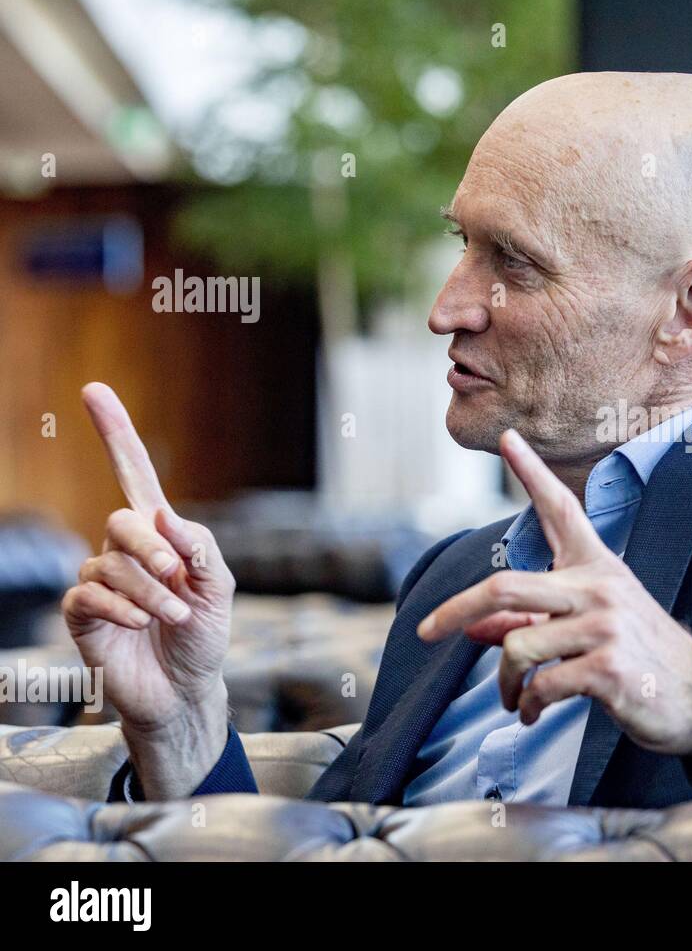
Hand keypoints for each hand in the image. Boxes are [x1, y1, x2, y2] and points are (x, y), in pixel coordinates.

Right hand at [61, 383, 233, 797]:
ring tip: (171, 618)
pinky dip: (121, 609)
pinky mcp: (82, 614)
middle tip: (177, 578)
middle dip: (152, 548)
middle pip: (121, 520)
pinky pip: (88, 594)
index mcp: (161, 535)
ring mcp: (100, 580)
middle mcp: (124, 551)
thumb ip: (201, 550)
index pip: (135, 474)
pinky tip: (140, 626)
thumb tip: (165, 517)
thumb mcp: (219, 589)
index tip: (94, 389)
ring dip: (149, 593)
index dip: (116, 433)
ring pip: (110, 564)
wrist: (186, 690)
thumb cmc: (204, 636)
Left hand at [418, 429, 691, 755]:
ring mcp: (605, 626)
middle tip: (427, 631)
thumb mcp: (586, 628)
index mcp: (597, 566)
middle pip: (506, 585)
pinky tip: (536, 712)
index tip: (508, 438)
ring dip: (505, 683)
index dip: (531, 472)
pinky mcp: (608, 668)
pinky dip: (529, 705)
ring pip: (517, 646)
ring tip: (516, 699)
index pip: (560, 510)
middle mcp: (599, 587)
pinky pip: (542, 685)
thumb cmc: (638, 657)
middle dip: (456, 610)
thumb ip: (530, 622)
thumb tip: (473, 629)